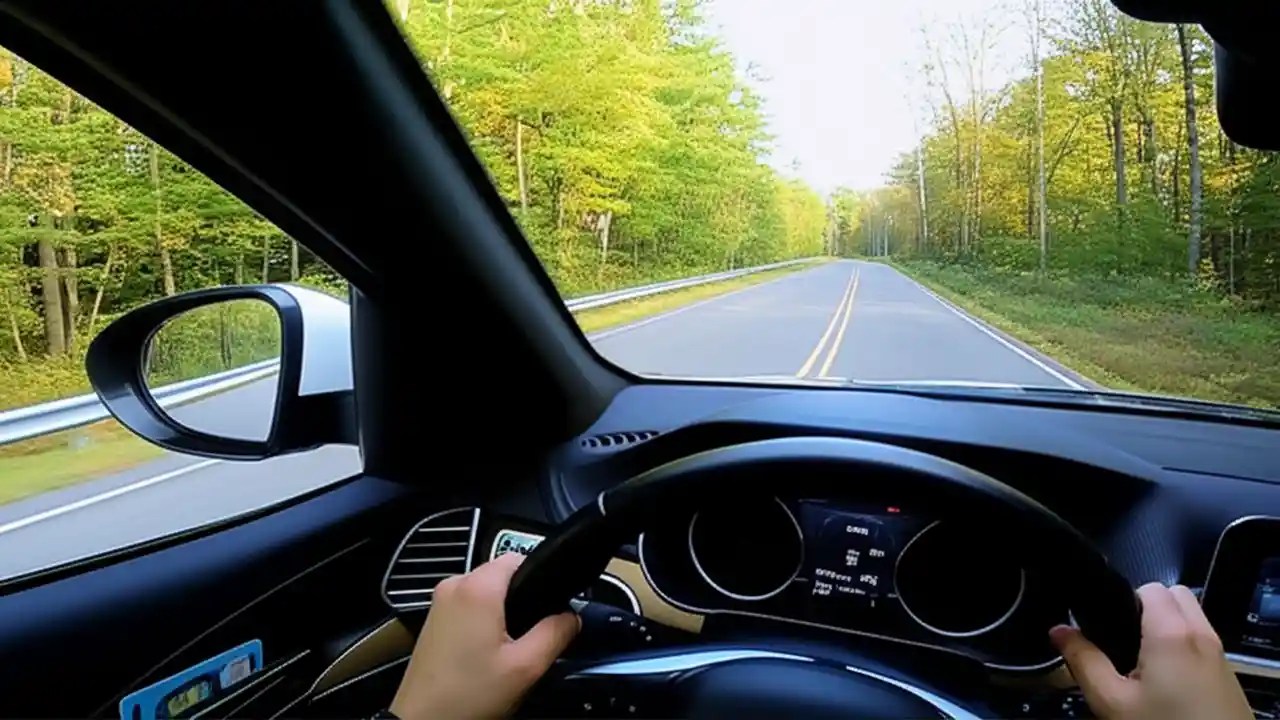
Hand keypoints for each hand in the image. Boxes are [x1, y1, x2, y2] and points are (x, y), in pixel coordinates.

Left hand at [390, 553, 580, 719]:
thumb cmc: (466, 696)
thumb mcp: (526, 667)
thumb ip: (556, 633)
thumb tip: (571, 617)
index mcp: (478, 588)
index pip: (520, 557)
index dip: (541, 579)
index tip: (549, 608)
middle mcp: (454, 586)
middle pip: (503, 576)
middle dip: (521, 601)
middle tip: (528, 638)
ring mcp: (439, 603)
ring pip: (486, 593)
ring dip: (502, 614)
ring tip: (505, 651)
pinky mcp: (433, 621)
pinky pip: (469, 607)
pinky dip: (483, 623)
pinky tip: (486, 654)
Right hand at [1050, 582, 1251, 719]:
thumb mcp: (1112, 702)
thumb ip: (1083, 661)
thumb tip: (1058, 630)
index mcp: (1172, 633)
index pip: (1150, 587)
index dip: (1124, 599)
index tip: (1107, 626)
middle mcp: (1203, 635)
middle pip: (1176, 594)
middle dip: (1149, 607)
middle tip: (1125, 641)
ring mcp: (1221, 656)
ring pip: (1193, 617)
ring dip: (1169, 625)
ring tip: (1144, 662)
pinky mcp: (1229, 677)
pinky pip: (1204, 642)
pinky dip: (1186, 645)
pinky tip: (1168, 681)